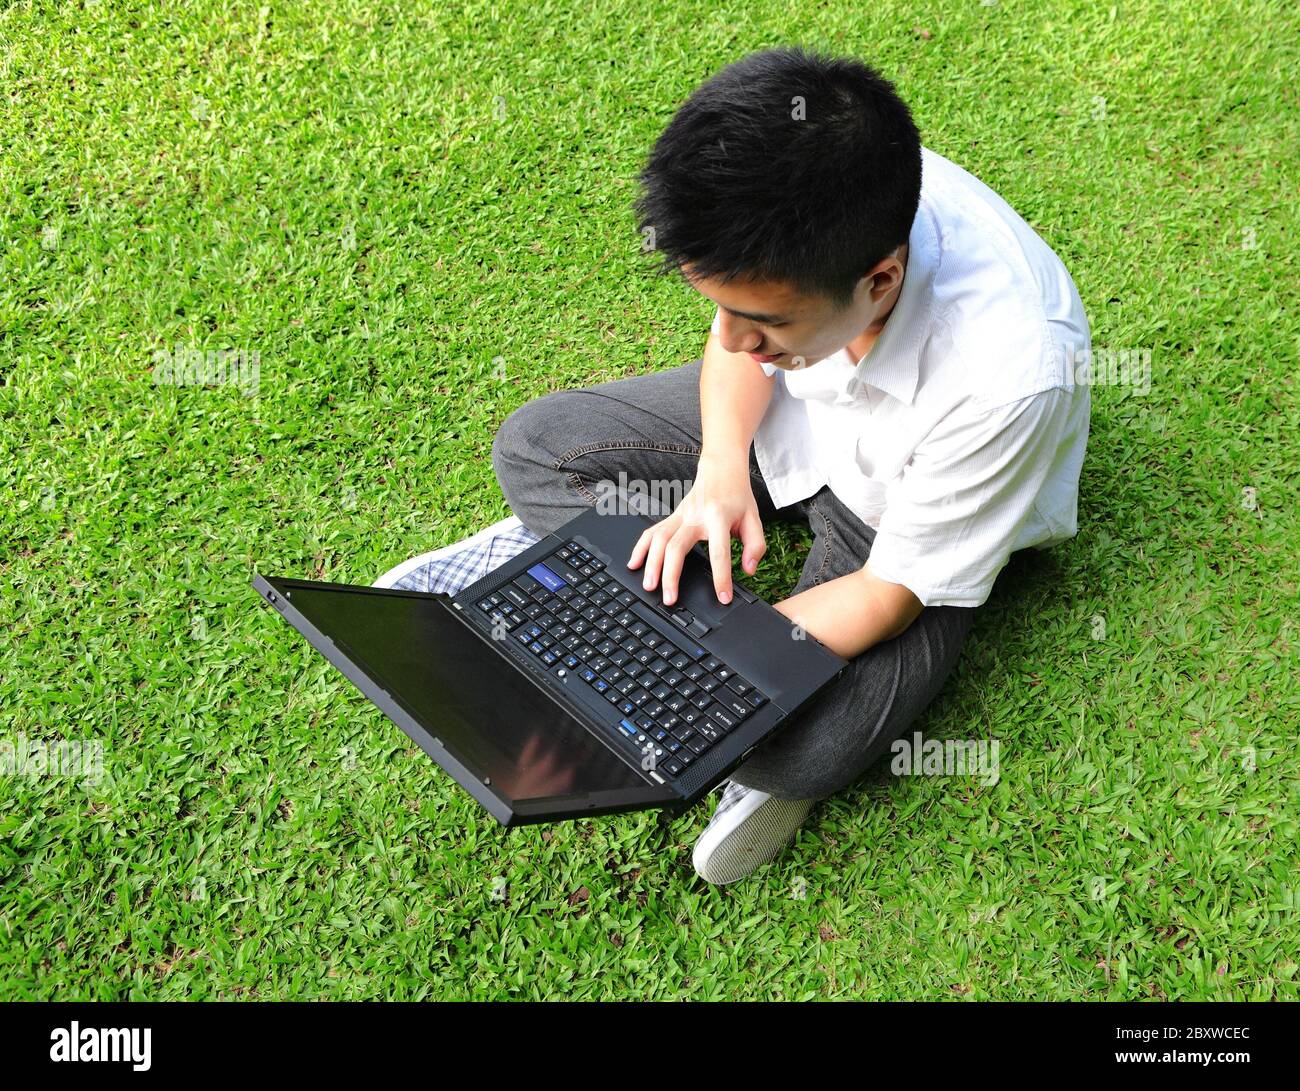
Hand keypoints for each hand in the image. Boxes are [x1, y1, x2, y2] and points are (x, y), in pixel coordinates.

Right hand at [625, 456, 765, 605]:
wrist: (722, 470)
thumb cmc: (737, 497)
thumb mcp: (754, 519)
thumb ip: (755, 546)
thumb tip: (748, 570)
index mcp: (718, 517)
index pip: (719, 551)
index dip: (721, 577)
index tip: (722, 597)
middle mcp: (695, 516)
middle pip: (676, 546)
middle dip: (670, 575)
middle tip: (669, 598)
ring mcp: (679, 515)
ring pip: (659, 539)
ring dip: (651, 564)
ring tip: (649, 586)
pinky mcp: (671, 517)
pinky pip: (651, 532)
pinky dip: (640, 548)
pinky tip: (634, 564)